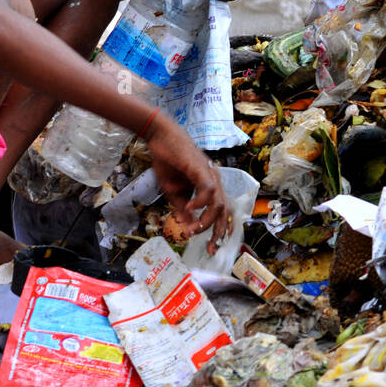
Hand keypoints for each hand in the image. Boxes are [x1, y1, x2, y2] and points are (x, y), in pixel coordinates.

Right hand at [144, 113, 230, 253]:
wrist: (160, 138)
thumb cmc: (168, 162)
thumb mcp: (174, 193)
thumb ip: (184, 210)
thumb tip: (189, 229)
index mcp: (210, 188)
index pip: (222, 213)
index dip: (219, 231)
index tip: (211, 248)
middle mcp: (214, 182)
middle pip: (225, 212)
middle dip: (219, 232)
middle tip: (211, 248)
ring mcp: (209, 174)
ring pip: (219, 204)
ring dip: (207, 220)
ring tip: (194, 229)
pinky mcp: (201, 168)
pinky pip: (208, 188)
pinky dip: (201, 202)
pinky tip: (190, 208)